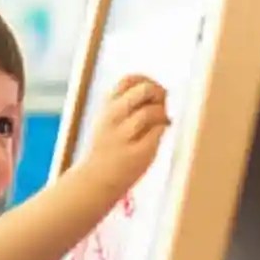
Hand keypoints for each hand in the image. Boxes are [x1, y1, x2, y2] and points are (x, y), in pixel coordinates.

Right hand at [83, 74, 170, 196]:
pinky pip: (157, 132)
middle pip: (144, 90)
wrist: (97, 179)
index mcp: (107, 107)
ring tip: (159, 124)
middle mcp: (112, 118)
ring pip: (151, 111)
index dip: (146, 81)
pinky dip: (160, 131)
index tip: (151, 94)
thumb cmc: (110, 147)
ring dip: (161, 115)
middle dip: (159, 94)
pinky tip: (153, 138)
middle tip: (160, 107)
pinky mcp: (137, 152)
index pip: (129, 80)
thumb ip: (130, 104)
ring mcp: (123, 135)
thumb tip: (162, 92)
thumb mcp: (112, 119)